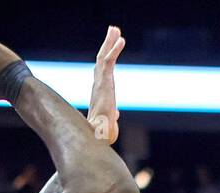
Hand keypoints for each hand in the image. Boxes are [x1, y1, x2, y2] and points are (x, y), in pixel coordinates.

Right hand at [88, 26, 124, 143]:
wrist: (99, 136)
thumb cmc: (102, 134)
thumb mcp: (110, 121)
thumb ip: (113, 114)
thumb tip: (116, 114)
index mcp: (100, 93)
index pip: (103, 72)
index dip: (106, 58)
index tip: (110, 48)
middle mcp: (99, 85)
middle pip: (102, 60)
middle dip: (107, 44)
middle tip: (113, 30)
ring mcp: (101, 83)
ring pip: (104, 57)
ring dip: (110, 42)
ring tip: (115, 29)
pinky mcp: (104, 82)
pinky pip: (109, 61)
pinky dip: (114, 49)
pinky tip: (121, 39)